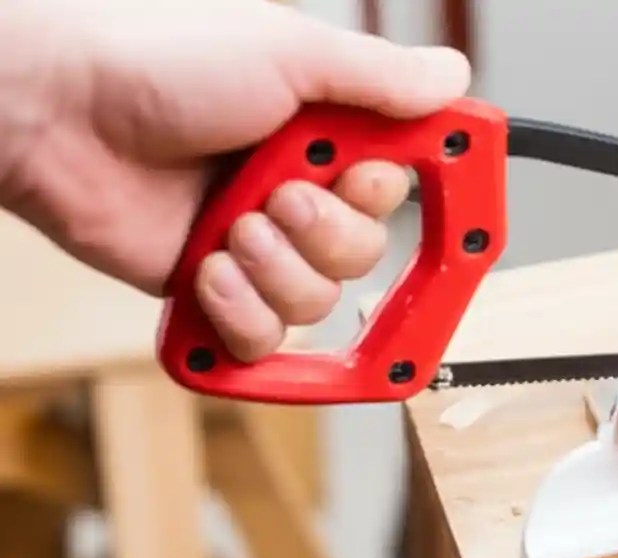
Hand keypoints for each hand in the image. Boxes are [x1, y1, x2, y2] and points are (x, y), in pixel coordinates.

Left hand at [0, 0, 469, 360]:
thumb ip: (381, 78)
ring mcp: (255, 246)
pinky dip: (240, 313)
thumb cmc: (159, 62)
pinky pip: (264, 338)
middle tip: (281, 195)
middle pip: (364, 254)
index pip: (399, 188)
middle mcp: (296, 193)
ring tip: (228, 229)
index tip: (385, 189)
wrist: (58, 111)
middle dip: (325, 232)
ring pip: (318, 300)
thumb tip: (454, 80)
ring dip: (274, 267)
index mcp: (324, 136)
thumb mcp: (291, 55)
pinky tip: (208, 271)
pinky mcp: (214, 290)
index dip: (393, 197)